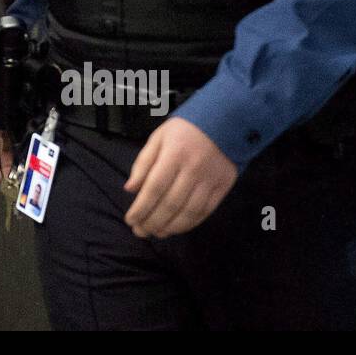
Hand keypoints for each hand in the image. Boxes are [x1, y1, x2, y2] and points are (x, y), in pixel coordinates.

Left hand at [123, 117, 237, 238]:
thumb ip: (143, 163)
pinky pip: (205, 211)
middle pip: (171, 203)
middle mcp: (193, 169)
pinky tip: (177, 228)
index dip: (141, 207)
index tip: (130, 220)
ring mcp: (210, 180)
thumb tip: (131, 189)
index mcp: (174, 154)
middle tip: (140, 232)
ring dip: (170, 227)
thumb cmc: (185, 129)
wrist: (224, 121)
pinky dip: (190, 223)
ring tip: (156, 233)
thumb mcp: (158, 138)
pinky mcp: (223, 187)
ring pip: (189, 212)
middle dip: (152, 221)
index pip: (155, 187)